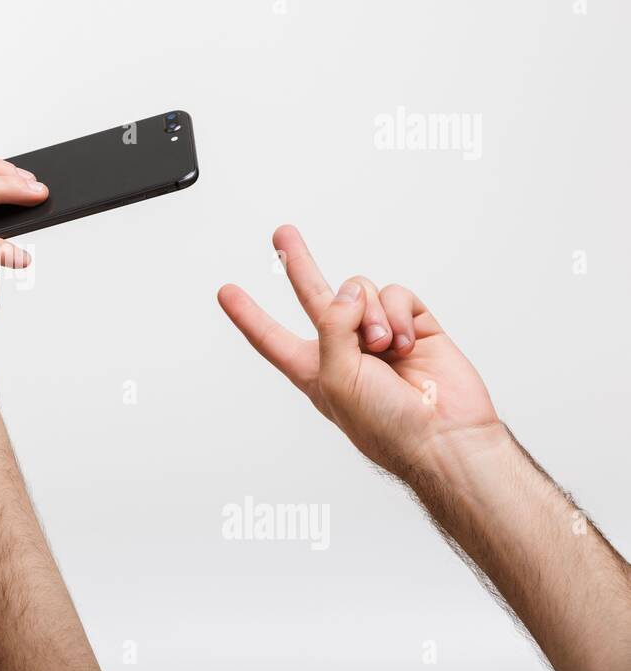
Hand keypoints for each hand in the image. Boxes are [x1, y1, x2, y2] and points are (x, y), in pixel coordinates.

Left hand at [218, 225, 501, 476]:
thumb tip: (348, 292)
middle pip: (313, 295)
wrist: (444, 436)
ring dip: (370, 315)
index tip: (225, 292)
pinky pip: (395, 296)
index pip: (271, 337)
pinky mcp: (414, 325)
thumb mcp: (336, 379)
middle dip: (297, 263)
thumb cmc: (387, 424)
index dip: (248, 315)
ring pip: (360, 291)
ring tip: (384, 347)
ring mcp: (380, 334)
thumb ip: (331, 328)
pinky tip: (407, 344)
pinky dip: (399, 315)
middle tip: (281, 234)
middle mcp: (344, 347)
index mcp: (314, 368)